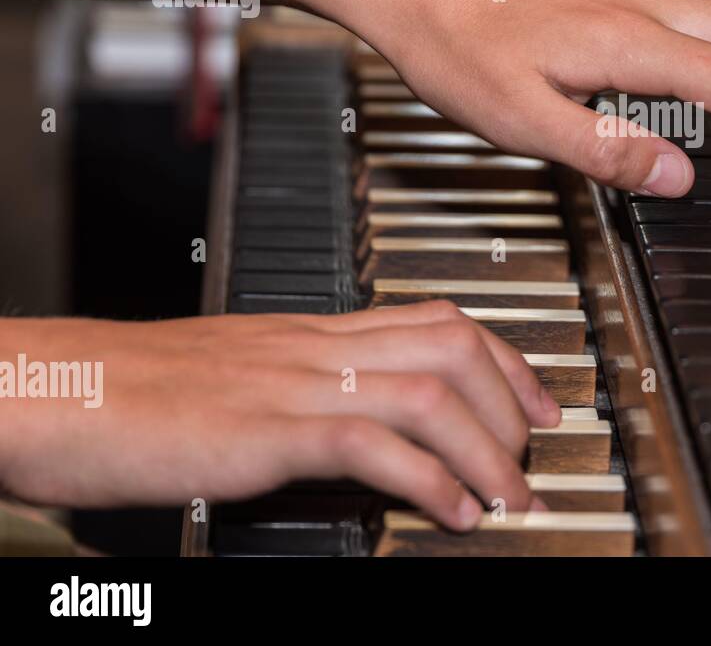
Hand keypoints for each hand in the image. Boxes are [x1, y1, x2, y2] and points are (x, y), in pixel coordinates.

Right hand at [0, 301, 559, 530]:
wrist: (52, 388)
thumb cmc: (130, 391)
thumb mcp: (238, 380)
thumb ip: (302, 392)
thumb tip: (358, 427)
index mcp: (310, 333)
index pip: (434, 319)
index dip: (502, 356)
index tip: (534, 399)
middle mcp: (314, 348)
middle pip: (452, 341)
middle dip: (514, 396)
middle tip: (538, 449)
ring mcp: (292, 384)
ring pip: (429, 390)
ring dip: (488, 448)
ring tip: (512, 496)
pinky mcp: (264, 430)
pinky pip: (372, 444)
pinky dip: (429, 480)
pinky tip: (452, 511)